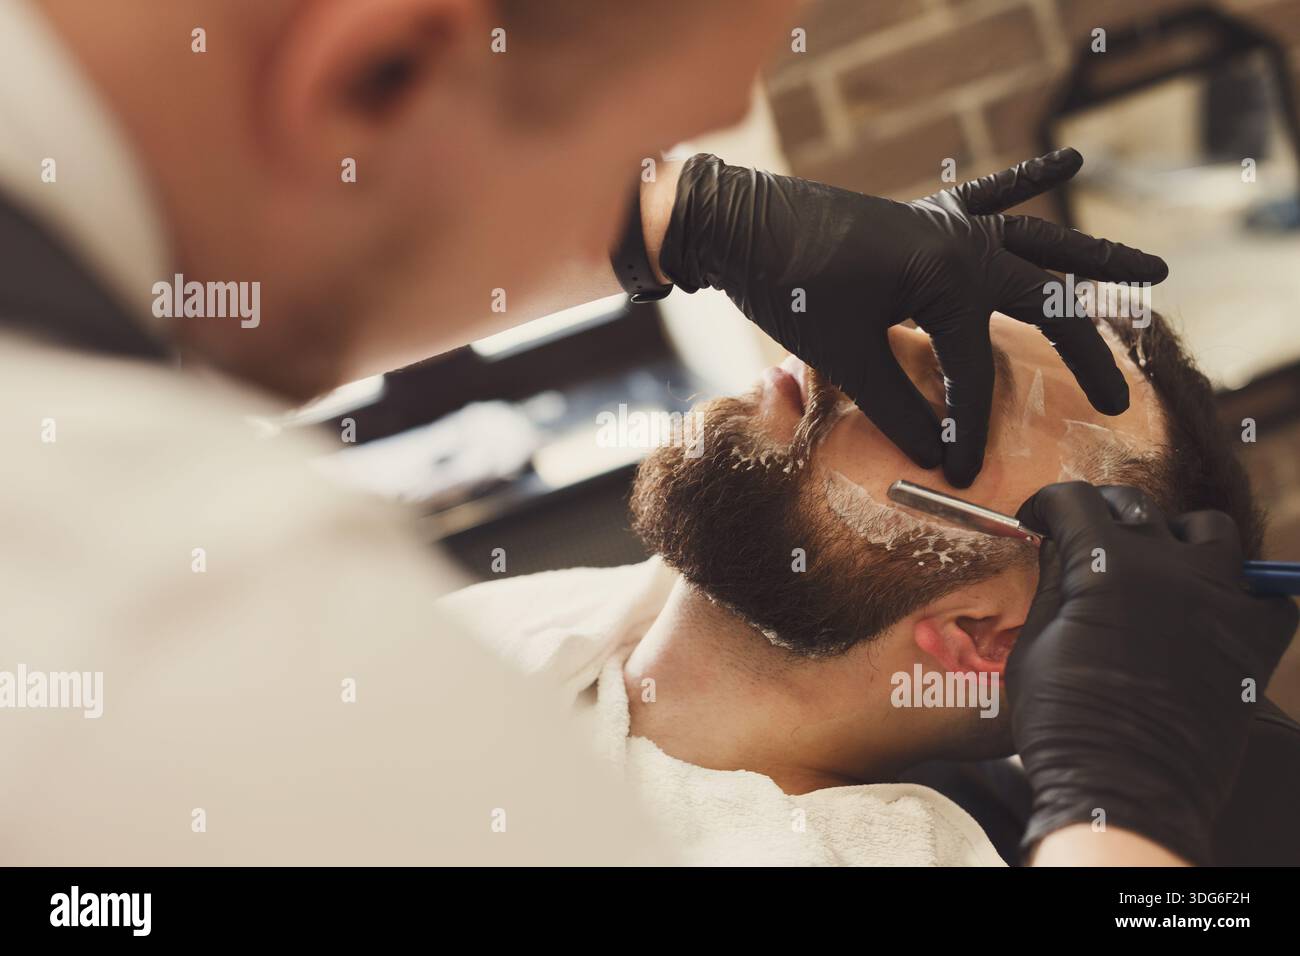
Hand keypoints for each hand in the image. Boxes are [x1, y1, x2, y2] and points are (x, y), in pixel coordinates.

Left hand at [658, 149, 1168, 486]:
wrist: (743, 225)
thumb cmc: (790, 287)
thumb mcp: (843, 356)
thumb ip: (896, 405)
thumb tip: (935, 453)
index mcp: (948, 282)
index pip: (975, 373)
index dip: (970, 429)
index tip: (961, 473)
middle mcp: (965, 247)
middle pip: (1042, 307)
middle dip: (1084, 355)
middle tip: (1118, 400)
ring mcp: (950, 225)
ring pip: (1040, 245)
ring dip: (1093, 260)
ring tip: (1153, 269)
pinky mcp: (927, 216)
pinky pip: (991, 193)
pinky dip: (1031, 177)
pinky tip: (1072, 162)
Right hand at [1007, 482, 1297, 864]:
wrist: (1125, 788)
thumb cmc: (1064, 721)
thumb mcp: (1036, 644)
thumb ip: (1054, 584)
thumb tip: (1060, 546)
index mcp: (1105, 564)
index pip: (1075, 500)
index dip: (1048, 504)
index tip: (1039, 520)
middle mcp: (1168, 567)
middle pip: (1137, 506)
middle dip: (1104, 514)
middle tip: (1088, 538)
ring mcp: (1220, 599)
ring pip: (1210, 530)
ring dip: (1179, 538)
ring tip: (1160, 564)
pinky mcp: (1255, 640)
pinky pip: (1267, 594)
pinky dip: (1243, 594)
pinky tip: (1212, 612)